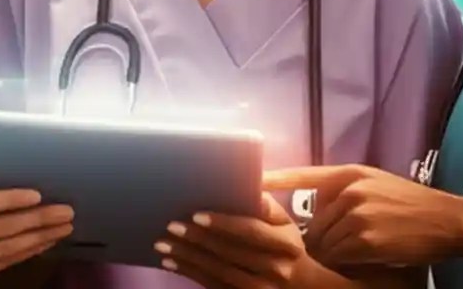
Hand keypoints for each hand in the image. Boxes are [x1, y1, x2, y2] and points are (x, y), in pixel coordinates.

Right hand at [0, 153, 73, 286]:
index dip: (10, 200)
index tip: (37, 194)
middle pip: (0, 229)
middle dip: (36, 220)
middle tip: (65, 210)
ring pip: (6, 250)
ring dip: (39, 238)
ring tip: (63, 227)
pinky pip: (2, 264)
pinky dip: (27, 253)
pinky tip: (45, 242)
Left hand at [153, 192, 323, 287]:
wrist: (299, 285)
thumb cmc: (284, 245)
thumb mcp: (285, 223)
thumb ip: (268, 206)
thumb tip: (252, 183)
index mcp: (285, 243)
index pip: (251, 232)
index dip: (224, 223)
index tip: (197, 214)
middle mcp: (275, 269)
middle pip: (230, 253)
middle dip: (198, 239)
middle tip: (172, 225)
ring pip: (218, 272)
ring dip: (187, 258)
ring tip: (163, 244)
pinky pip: (213, 286)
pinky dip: (189, 273)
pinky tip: (171, 263)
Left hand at [264, 164, 462, 269]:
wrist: (447, 220)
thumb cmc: (410, 204)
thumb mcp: (375, 184)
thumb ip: (344, 190)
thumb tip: (315, 209)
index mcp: (349, 174)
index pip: (304, 175)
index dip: (276, 180)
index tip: (252, 184)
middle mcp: (349, 190)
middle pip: (313, 222)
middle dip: (318, 239)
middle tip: (336, 247)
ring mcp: (357, 214)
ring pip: (323, 242)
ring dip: (331, 253)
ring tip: (353, 253)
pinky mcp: (365, 239)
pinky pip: (338, 256)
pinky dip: (344, 262)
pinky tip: (362, 259)